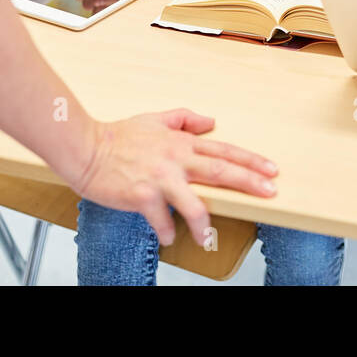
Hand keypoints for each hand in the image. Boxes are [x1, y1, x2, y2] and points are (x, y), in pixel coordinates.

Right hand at [75, 108, 277, 246]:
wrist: (84, 148)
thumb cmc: (117, 135)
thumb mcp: (155, 118)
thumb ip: (184, 118)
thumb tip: (211, 121)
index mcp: (181, 142)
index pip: (224, 150)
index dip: (250, 160)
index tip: (271, 170)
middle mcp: (175, 158)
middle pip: (220, 170)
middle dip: (249, 182)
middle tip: (270, 192)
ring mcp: (159, 178)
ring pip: (193, 203)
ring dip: (204, 222)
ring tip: (209, 237)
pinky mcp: (141, 195)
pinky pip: (161, 219)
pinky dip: (167, 231)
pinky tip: (170, 238)